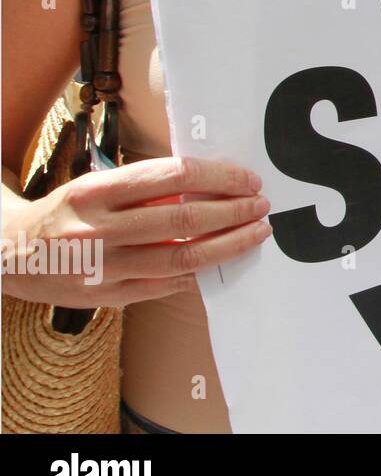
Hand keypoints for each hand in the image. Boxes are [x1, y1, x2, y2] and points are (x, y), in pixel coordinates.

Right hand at [2, 157, 270, 307]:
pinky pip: (165, 286)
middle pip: (183, 220)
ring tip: (255, 233)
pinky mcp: (107, 297)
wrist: (9, 255)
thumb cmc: (66, 212)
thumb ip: (146, 187)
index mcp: (95, 192)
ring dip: (227, 246)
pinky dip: (199, 274)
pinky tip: (222, 261)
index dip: (218, 178)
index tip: (246, 180)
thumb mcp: (96, 186)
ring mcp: (103, 268)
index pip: (173, 177)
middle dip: (232, 212)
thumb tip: (210, 184)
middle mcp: (98, 230)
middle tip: (260, 206)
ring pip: (181, 259)